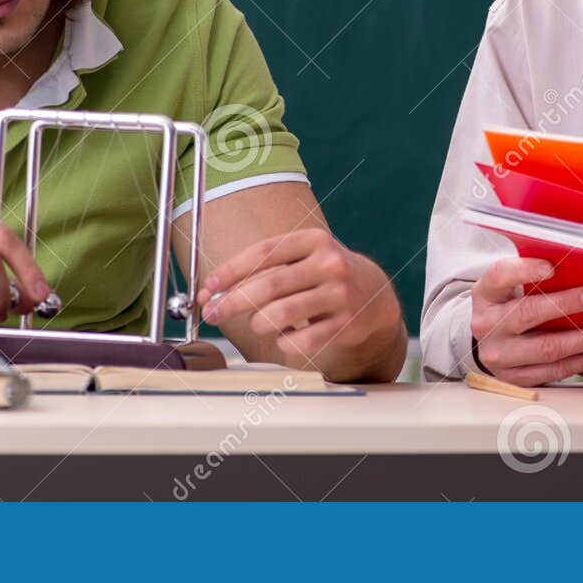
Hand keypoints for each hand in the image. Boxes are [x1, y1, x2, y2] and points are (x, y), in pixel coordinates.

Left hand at [197, 227, 397, 366]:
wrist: (374, 293)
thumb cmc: (322, 274)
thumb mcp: (300, 259)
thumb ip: (261, 271)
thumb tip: (211, 291)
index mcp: (313, 240)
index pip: (263, 253)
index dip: (231, 270)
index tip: (208, 287)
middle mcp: (329, 263)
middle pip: (269, 285)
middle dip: (232, 302)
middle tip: (212, 314)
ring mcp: (340, 294)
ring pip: (282, 314)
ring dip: (258, 323)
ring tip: (257, 324)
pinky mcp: (347, 323)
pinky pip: (302, 340)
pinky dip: (284, 342)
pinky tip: (284, 338)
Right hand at [469, 257, 582, 386]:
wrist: (489, 342)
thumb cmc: (509, 305)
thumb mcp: (509, 287)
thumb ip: (532, 277)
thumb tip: (578, 267)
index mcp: (485, 294)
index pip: (499, 276)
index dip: (524, 271)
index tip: (552, 268)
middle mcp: (486, 325)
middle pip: (526, 314)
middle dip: (564, 305)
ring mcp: (499, 355)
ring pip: (545, 348)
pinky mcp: (515, 378)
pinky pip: (553, 371)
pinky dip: (581, 361)